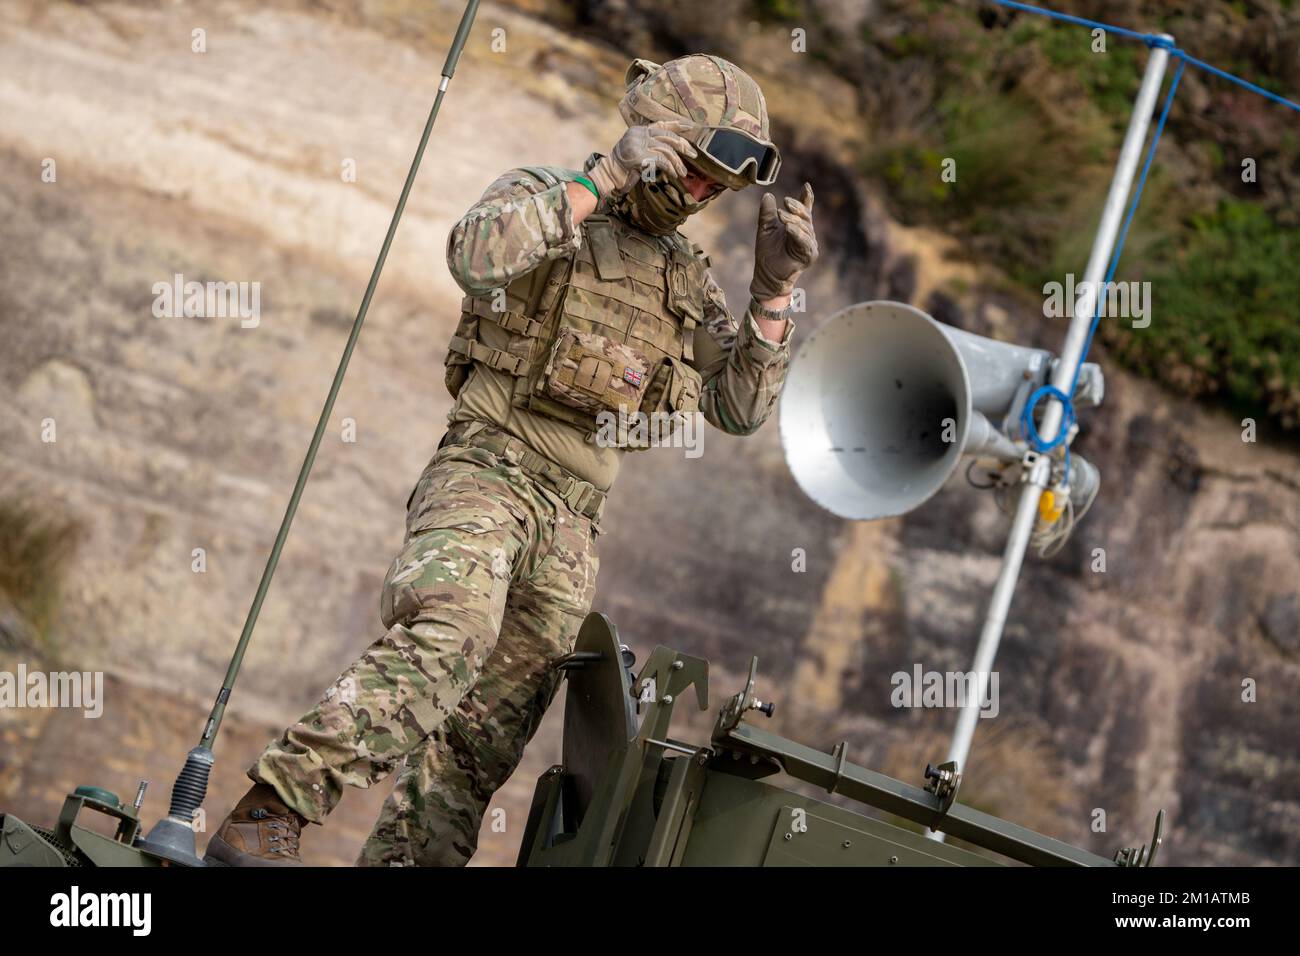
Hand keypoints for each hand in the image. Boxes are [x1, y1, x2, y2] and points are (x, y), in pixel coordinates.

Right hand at [588, 120, 697, 198]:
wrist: (609, 175)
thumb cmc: (625, 168)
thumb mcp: (638, 152)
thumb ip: (651, 146)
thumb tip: (673, 150)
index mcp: (638, 130)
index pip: (660, 124)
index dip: (676, 125)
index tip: (690, 127)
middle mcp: (638, 134)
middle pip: (667, 136)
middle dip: (682, 146)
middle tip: (694, 155)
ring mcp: (638, 143)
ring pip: (666, 150)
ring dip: (676, 163)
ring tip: (682, 172)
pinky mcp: (639, 155)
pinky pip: (661, 160)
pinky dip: (669, 168)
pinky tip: (673, 174)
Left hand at [750, 182, 817, 301]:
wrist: (766, 274)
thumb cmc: (767, 253)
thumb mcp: (765, 229)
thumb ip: (767, 213)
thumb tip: (767, 195)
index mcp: (798, 226)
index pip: (805, 209)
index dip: (807, 197)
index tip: (806, 186)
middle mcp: (807, 234)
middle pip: (805, 216)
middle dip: (796, 208)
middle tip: (785, 201)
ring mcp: (810, 245)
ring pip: (805, 228)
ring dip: (793, 220)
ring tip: (781, 215)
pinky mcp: (809, 255)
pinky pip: (804, 242)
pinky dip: (797, 234)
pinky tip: (789, 227)